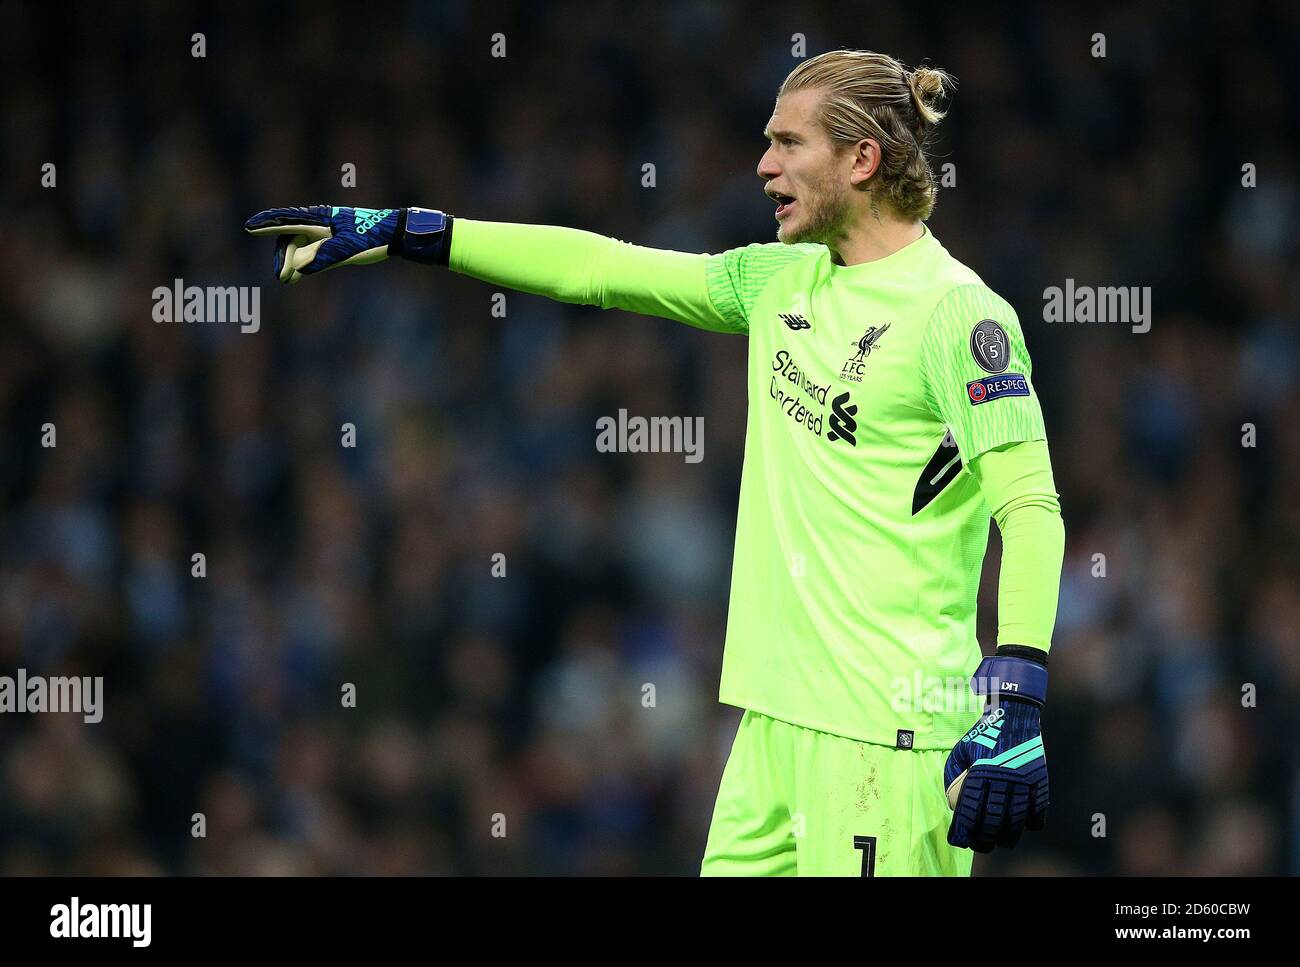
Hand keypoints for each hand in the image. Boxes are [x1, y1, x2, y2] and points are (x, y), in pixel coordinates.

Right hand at [244, 205, 450, 282]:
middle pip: (290, 237)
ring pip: (299, 245)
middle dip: (282, 256)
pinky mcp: (334, 242)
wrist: (395, 235)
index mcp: (320, 218)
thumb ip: (322, 256)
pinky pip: (310, 251)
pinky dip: (302, 262)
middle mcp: (320, 223)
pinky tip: (297, 276)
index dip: (266, 223)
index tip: (248, 227)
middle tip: (282, 278)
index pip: (287, 220)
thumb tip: (297, 267)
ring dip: (291, 262)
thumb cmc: (372, 237)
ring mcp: (326, 232)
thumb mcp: (347, 249)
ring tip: (287, 280)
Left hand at [944, 649, 1048, 851]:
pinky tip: (1025, 826)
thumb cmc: (984, 733)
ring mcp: (1023, 780)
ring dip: (1008, 835)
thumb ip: (953, 775)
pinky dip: (1032, 822)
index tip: (958, 840)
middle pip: (993, 821)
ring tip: (1001, 841)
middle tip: (979, 846)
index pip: (970, 811)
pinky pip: (1039, 809)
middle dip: (984, 839)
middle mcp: (1002, 779)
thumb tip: (954, 804)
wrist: (1014, 713)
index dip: (963, 830)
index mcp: (980, 772)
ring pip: (1016, 820)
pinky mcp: (1039, 779)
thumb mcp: (960, 750)